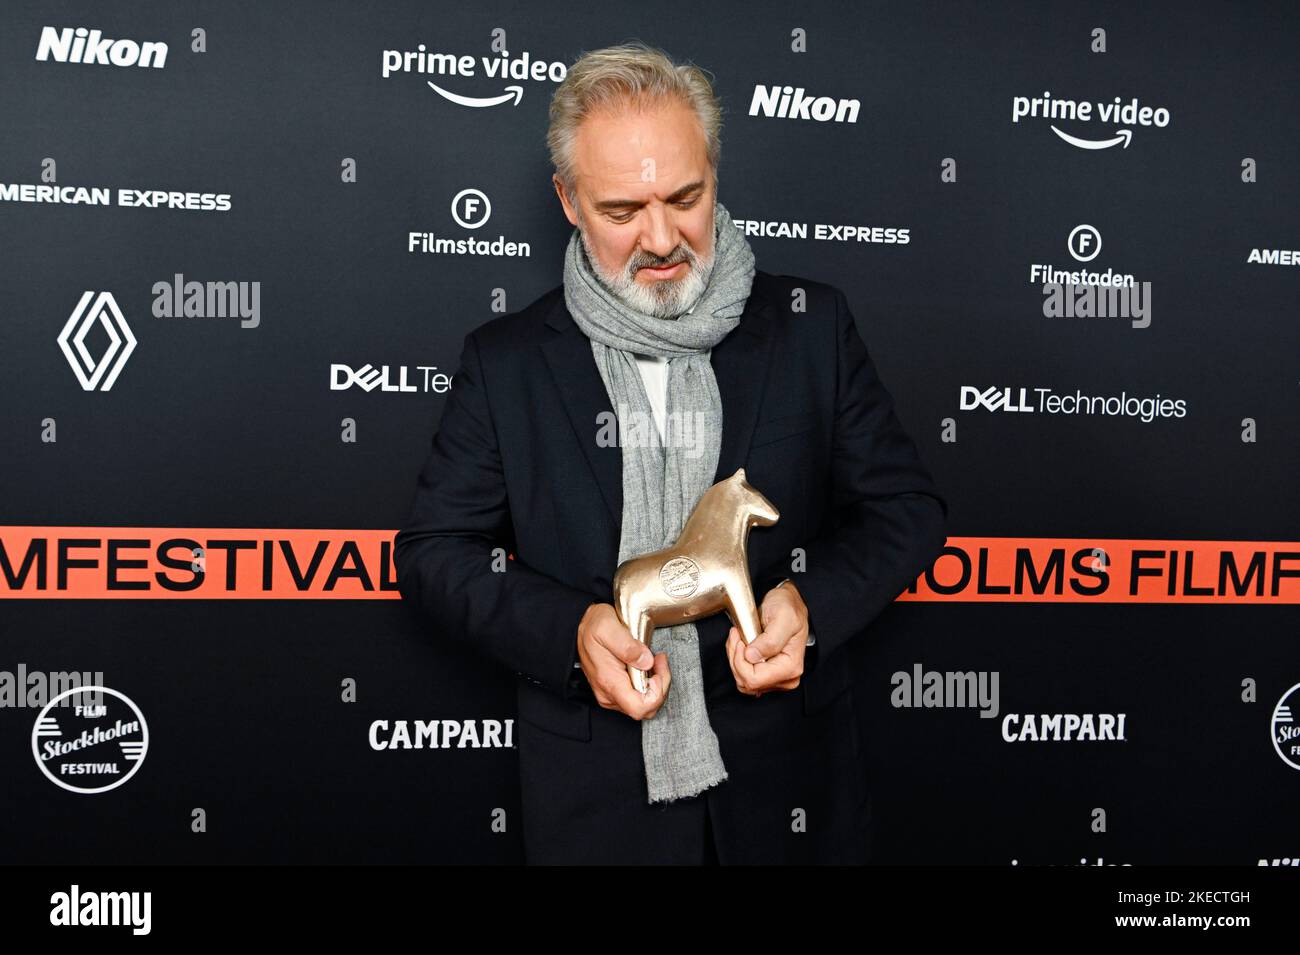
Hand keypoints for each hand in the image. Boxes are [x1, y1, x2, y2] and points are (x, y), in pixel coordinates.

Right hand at [576, 603, 670, 719]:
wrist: (583, 625)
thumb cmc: (593, 626)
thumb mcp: (609, 628)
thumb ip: (629, 647)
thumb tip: (647, 662)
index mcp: (609, 681)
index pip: (639, 708)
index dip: (657, 693)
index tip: (657, 670)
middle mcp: (609, 694)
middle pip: (645, 709)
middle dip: (661, 686)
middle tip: (660, 662)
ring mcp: (611, 694)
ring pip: (644, 705)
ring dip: (656, 685)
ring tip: (655, 661)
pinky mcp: (615, 690)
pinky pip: (638, 698)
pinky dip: (649, 684)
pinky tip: (648, 666)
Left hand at [725, 581, 807, 698]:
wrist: (789, 604)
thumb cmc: (788, 608)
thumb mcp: (782, 617)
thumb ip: (769, 640)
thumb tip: (752, 656)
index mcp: (790, 667)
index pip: (753, 680)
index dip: (739, 660)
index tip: (739, 639)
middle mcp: (786, 677)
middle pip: (746, 683)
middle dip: (735, 658)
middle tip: (737, 635)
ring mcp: (777, 678)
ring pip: (743, 682)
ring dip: (735, 659)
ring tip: (739, 638)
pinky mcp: (768, 675)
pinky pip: (745, 676)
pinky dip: (738, 661)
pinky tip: (742, 645)